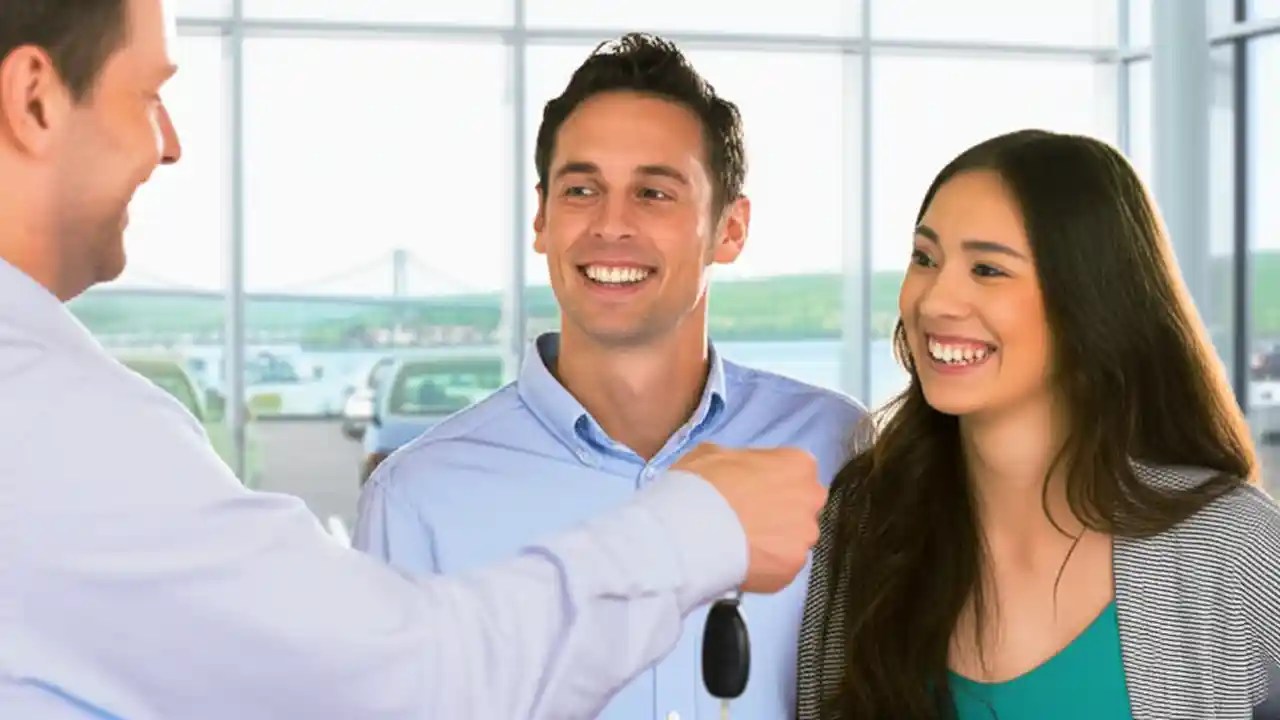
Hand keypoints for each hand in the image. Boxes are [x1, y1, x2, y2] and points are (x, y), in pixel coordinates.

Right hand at [672, 442, 824, 593]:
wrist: (692, 531)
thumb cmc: (702, 484)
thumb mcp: (714, 453)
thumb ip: (739, 462)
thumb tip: (735, 472)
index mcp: (798, 464)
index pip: (794, 472)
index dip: (770, 482)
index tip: (751, 491)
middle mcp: (811, 498)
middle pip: (800, 506)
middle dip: (780, 512)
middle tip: (748, 519)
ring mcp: (804, 536)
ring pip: (793, 539)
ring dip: (773, 541)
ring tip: (741, 545)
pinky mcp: (793, 568)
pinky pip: (780, 566)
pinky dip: (765, 566)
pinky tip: (741, 563)